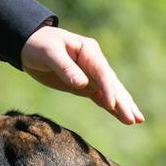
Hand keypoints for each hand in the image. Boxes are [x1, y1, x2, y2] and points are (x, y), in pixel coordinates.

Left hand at [21, 25, 141, 124]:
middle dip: (122, 102)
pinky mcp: (84, 85)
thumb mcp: (49, 53)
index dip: (108, 89)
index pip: (101, 72)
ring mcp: (90, 74)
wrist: (28, 46)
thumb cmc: (38, 45)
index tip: (112, 105)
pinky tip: (122, 117)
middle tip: (134, 119)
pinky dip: (111, 107)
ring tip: (137, 120)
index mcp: (88, 50)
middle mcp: (94, 62)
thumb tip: (82, 84)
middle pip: (111, 84)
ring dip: (123, 106)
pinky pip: (100, 97)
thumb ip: (66, 67)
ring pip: (110, 92)